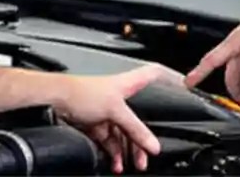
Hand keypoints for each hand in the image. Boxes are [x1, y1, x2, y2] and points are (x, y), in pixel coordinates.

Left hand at [46, 64, 183, 173]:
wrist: (55, 99)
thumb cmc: (82, 93)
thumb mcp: (115, 111)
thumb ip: (135, 130)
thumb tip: (153, 144)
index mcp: (128, 85)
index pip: (155, 74)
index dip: (169, 78)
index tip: (184, 86)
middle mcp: (120, 96)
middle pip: (139, 117)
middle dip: (143, 138)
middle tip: (148, 155)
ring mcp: (107, 110)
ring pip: (124, 133)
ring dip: (128, 150)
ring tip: (132, 165)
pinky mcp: (96, 123)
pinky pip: (110, 141)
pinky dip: (114, 152)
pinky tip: (116, 163)